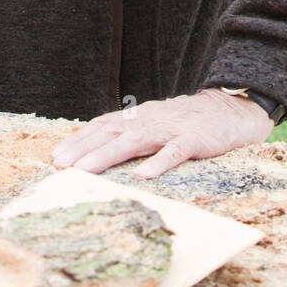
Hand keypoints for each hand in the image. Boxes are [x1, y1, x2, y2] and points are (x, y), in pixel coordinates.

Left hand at [51, 88, 273, 177]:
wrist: (230, 109)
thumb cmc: (188, 122)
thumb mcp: (155, 123)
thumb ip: (131, 132)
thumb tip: (99, 149)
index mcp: (139, 118)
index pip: (102, 126)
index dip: (78, 139)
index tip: (56, 156)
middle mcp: (149, 121)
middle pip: (111, 133)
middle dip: (83, 149)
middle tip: (59, 165)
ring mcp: (171, 129)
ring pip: (134, 141)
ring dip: (107, 155)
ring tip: (85, 171)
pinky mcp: (194, 140)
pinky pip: (175, 152)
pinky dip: (159, 163)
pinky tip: (144, 177)